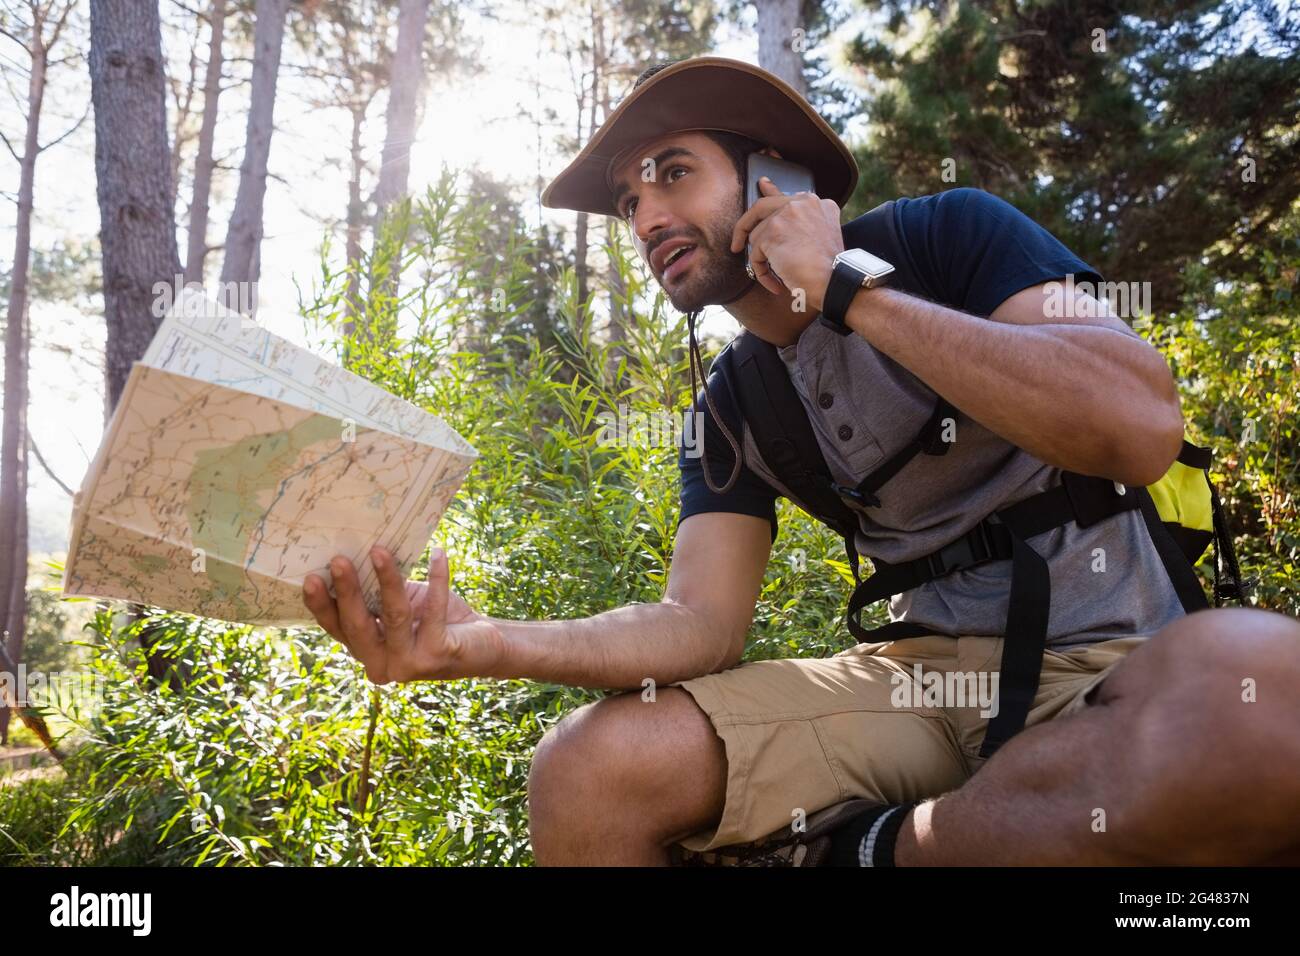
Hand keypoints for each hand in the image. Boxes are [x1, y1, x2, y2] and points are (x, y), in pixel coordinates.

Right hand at [302, 545, 502, 683]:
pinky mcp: (438, 655)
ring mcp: (410, 665)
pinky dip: (438, 579)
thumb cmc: (436, 621)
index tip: (311, 577)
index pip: (338, 628)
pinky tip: (439, 554)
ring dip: (387, 579)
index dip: (323, 605)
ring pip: (394, 616)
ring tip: (380, 550)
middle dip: (348, 590)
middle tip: (339, 559)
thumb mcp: (401, 606)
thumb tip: (357, 551)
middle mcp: (382, 666)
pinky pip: (434, 610)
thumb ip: (377, 595)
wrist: (483, 646)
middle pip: (358, 625)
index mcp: (366, 653)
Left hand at [730, 176, 843, 310]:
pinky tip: (776, 284)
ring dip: (763, 260)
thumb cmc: (829, 267)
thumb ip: (802, 223)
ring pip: (757, 237)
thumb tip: (779, 215)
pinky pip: (755, 256)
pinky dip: (762, 273)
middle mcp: (800, 203)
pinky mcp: (772, 232)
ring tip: (779, 276)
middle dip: (744, 226)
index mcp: (816, 203)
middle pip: (761, 207)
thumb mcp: (822, 236)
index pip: (785, 195)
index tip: (762, 184)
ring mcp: (785, 215)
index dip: (770, 191)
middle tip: (737, 243)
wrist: (833, 280)